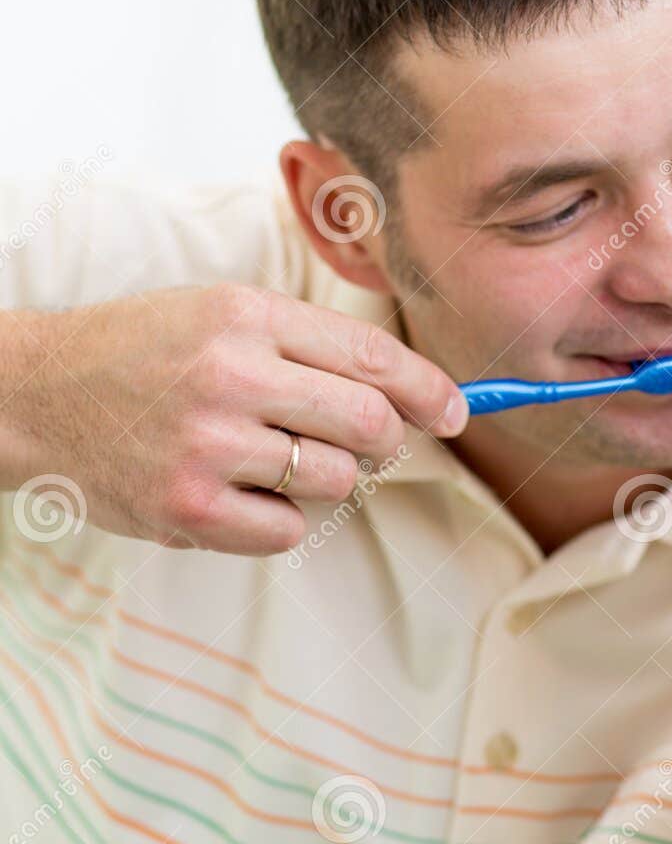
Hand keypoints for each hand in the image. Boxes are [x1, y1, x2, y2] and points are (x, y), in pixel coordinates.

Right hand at [1, 283, 467, 554]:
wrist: (32, 394)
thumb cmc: (144, 352)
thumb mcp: (223, 313)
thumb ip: (311, 344)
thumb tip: (410, 392)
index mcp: (247, 315)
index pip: (372, 357)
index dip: (430, 391)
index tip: (456, 413)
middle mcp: (230, 374)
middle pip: (369, 423)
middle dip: (386, 440)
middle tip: (368, 442)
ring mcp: (206, 445)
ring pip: (335, 480)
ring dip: (327, 478)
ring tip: (276, 457)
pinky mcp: (186, 508)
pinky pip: (287, 530)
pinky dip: (279, 518)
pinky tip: (240, 491)